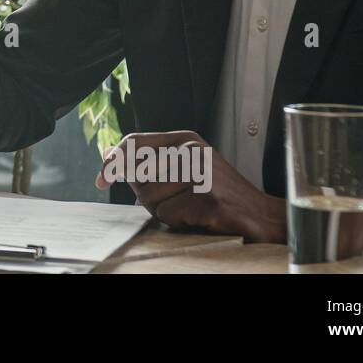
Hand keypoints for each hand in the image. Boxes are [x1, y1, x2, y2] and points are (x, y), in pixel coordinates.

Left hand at [95, 130, 285, 242]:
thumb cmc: (218, 195)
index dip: (112, 163)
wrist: (262, 216)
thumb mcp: (184, 169)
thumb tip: (108, 156)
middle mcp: (193, 150)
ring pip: (151, 199)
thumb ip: (148, 162)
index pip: (133, 143)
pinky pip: (170, 216)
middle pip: (138, 178)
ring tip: (192, 208)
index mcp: (186, 139)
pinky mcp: (208, 199)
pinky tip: (201, 217)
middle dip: (149, 198)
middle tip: (178, 201)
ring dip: (165, 212)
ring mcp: (202, 174)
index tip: (100, 180)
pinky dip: (181, 222)